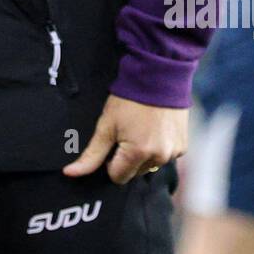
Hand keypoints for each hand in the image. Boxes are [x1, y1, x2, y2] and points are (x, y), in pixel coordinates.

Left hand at [62, 94, 187, 184]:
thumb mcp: (106, 126)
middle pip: (134, 173)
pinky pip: (165, 156)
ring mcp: (174, 153)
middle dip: (128, 158)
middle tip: (127, 133)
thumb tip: (70, 173)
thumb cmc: (129, 100)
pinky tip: (154, 129)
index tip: (113, 142)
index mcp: (138, 154)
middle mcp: (159, 157)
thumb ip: (91, 155)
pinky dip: (158, 148)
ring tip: (141, 129)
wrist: (158, 77)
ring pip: (150, 166)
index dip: (111, 162)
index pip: (118, 177)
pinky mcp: (183, 146)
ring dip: (144, 154)